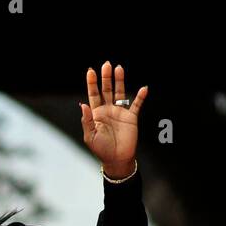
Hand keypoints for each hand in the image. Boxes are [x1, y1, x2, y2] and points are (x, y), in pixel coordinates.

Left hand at [81, 61, 146, 175]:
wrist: (117, 160)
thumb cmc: (101, 150)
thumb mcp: (90, 136)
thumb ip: (87, 120)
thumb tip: (83, 104)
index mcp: (96, 113)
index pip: (93, 94)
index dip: (92, 83)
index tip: (90, 71)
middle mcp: (108, 110)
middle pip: (106, 90)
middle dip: (106, 77)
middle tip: (106, 64)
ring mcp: (120, 112)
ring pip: (120, 93)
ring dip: (119, 81)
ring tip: (119, 68)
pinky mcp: (131, 118)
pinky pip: (136, 105)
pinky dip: (140, 97)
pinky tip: (143, 88)